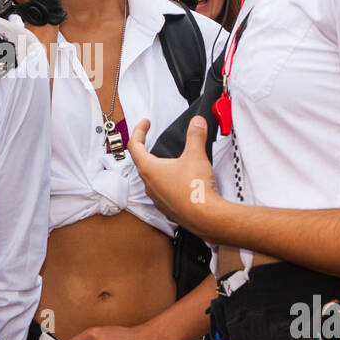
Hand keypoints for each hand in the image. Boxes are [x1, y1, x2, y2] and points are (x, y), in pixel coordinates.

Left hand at [128, 116, 221, 239]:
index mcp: (149, 169)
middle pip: (141, 162)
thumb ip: (195, 135)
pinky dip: (168, 183)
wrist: (205, 217)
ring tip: (169, 161)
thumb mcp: (196, 155)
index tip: (146, 123)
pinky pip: (162, 192)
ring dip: (157, 168)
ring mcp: (157, 198)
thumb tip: (197, 122)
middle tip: (152, 140)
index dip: (139, 131)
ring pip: (152, 179)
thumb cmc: (195, 189)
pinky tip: (179, 181)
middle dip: (147, 149)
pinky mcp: (167, 208)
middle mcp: (149, 185)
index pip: (134, 146)